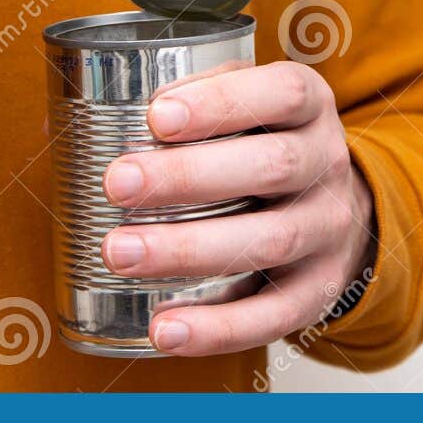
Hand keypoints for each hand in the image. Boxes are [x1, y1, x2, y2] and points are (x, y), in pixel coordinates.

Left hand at [100, 60, 377, 356]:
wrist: (337, 212)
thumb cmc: (262, 148)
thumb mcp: (246, 109)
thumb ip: (184, 104)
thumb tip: (85, 125)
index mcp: (309, 106)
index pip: (283, 94)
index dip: (223, 103)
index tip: (157, 117)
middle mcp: (328, 164)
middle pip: (273, 165)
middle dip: (190, 176)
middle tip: (118, 183)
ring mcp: (328, 229)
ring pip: (271, 239)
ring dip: (190, 248)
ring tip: (119, 252)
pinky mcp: (318, 289)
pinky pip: (274, 314)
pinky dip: (219, 327)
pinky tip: (165, 329)